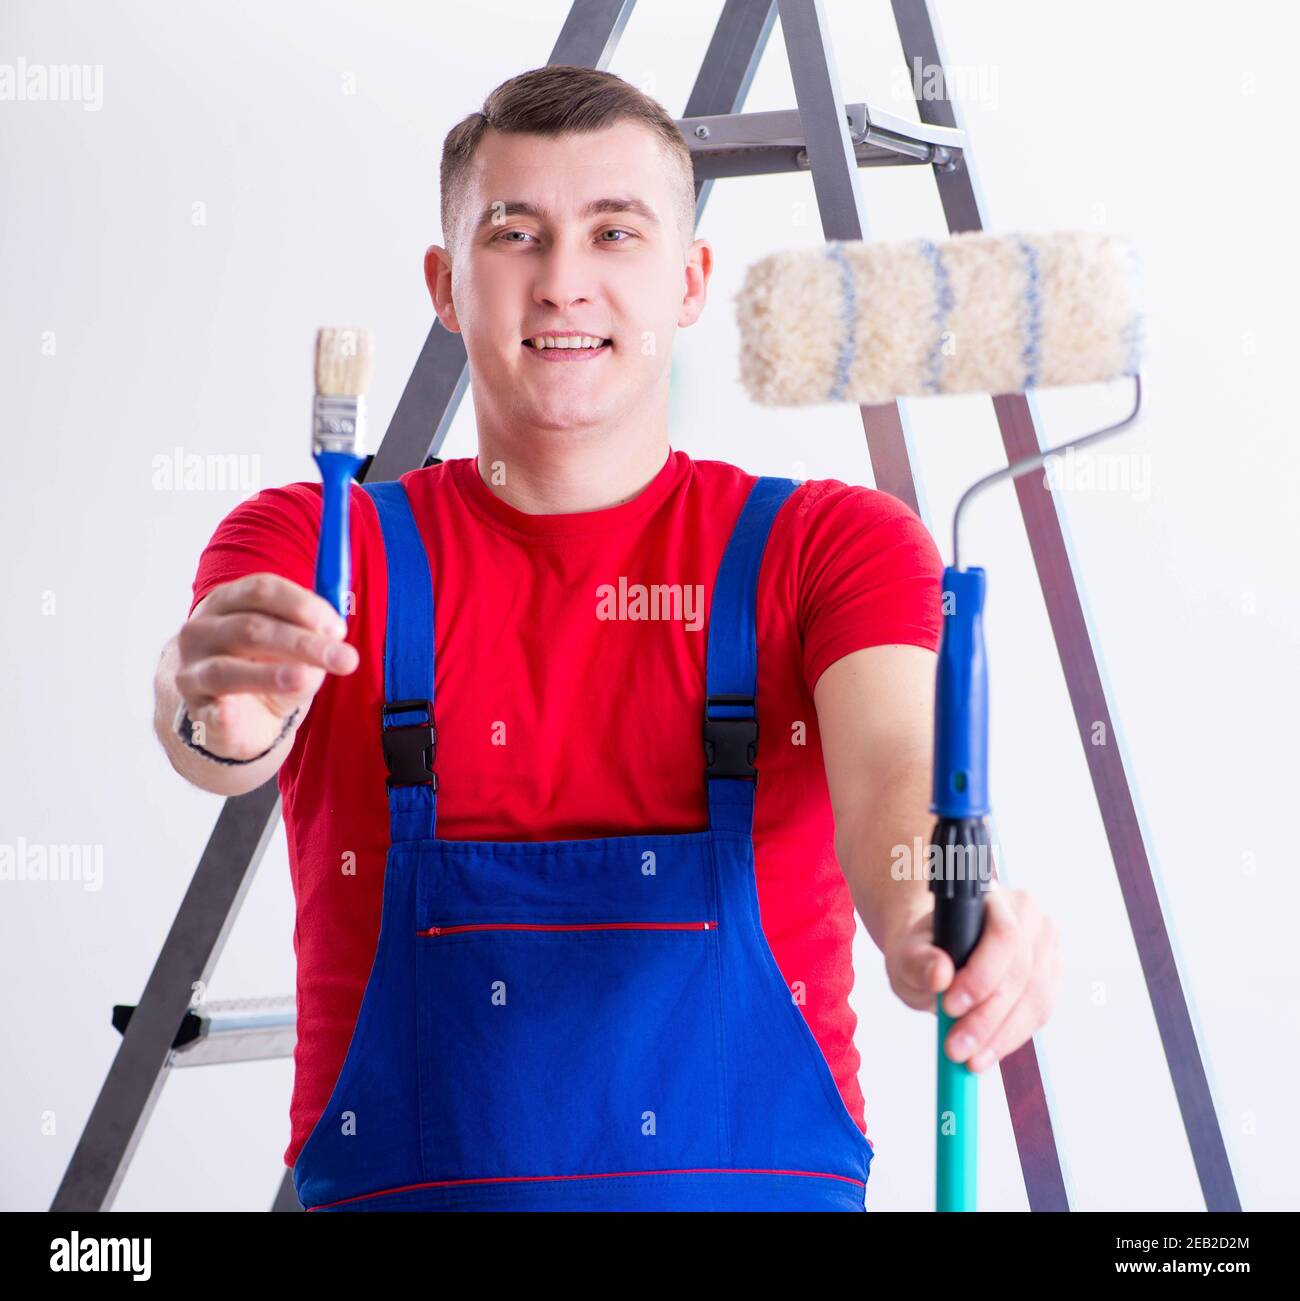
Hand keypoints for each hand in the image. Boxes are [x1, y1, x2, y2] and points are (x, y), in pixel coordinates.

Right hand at [174, 572, 358, 759]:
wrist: (238, 716)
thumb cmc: (269, 666)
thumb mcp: (296, 645)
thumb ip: (314, 633)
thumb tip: (334, 632)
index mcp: (227, 601)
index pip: (261, 590)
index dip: (302, 605)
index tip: (338, 628)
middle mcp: (200, 631)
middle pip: (250, 628)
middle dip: (302, 643)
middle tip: (345, 660)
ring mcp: (192, 673)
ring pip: (225, 670)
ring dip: (268, 674)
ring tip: (304, 678)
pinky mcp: (196, 713)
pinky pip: (210, 713)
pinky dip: (221, 715)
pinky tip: (230, 715)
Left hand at [884, 884, 1061, 1072]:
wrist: (940, 956)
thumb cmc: (924, 949)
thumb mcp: (907, 952)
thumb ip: (918, 960)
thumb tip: (940, 974)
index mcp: (992, 897)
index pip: (1004, 934)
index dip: (981, 975)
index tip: (949, 1006)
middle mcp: (1028, 916)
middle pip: (1021, 971)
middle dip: (986, 1017)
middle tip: (955, 1047)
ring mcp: (1046, 947)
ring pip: (1034, 997)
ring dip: (1000, 1034)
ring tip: (967, 1057)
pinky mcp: (1051, 976)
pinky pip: (1039, 1013)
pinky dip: (1011, 1038)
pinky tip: (986, 1053)